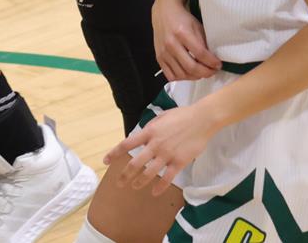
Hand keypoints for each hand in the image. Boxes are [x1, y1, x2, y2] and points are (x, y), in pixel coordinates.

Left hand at [105, 100, 219, 195]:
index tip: (105, 161)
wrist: (202, 119)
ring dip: (140, 182)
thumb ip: (151, 127)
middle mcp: (155, 144)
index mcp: (149, 131)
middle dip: (124, 175)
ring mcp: (167, 154)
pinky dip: (160, 187)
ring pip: (149, 173)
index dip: (114, 153)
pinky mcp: (179, 162)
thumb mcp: (162, 117)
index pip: (127, 144)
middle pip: (135, 163)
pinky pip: (168, 178)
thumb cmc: (182, 116)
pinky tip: (155, 192)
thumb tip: (142, 134)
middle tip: (119, 183)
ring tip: (135, 187)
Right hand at [152, 0, 219, 81]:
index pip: (200, 54)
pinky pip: (171, 75)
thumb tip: (212, 60)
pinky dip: (182, 78)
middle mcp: (171, 44)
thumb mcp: (196, 26)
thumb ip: (203, 43)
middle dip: (206, 72)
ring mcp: (163, 52)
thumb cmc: (182, 18)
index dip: (212, 62)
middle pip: (191, 67)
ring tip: (202, 72)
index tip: (218, 65)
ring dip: (195, 77)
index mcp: (182, 33)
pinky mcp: (158, 58)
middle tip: (213, 71)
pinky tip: (188, 73)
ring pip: (182, 74)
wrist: (164, 12)